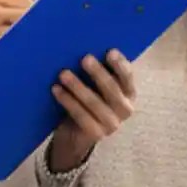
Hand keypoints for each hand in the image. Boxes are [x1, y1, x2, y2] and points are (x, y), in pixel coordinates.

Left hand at [47, 50, 136, 172]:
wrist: (77, 136)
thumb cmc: (89, 103)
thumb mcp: (98, 88)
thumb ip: (100, 73)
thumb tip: (89, 50)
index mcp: (129, 94)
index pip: (128, 77)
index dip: (120, 65)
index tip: (110, 51)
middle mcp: (126, 110)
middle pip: (111, 89)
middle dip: (98, 73)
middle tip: (85, 58)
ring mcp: (112, 124)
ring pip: (94, 102)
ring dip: (77, 86)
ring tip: (63, 74)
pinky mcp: (96, 134)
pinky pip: (80, 115)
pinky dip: (67, 101)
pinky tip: (56, 89)